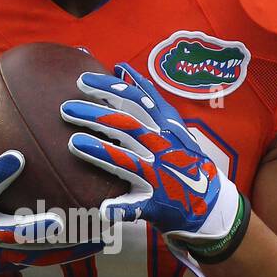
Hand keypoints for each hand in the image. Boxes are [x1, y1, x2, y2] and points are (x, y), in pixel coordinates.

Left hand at [60, 62, 242, 246]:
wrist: (211, 204)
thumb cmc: (183, 160)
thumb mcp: (172, 125)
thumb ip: (147, 100)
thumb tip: (119, 68)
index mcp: (166, 127)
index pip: (137, 100)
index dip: (109, 88)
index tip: (81, 80)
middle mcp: (164, 148)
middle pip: (127, 126)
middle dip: (95, 115)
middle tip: (65, 108)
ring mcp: (161, 176)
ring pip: (128, 161)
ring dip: (100, 152)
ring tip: (72, 143)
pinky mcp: (157, 204)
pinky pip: (137, 207)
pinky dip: (120, 208)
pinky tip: (103, 208)